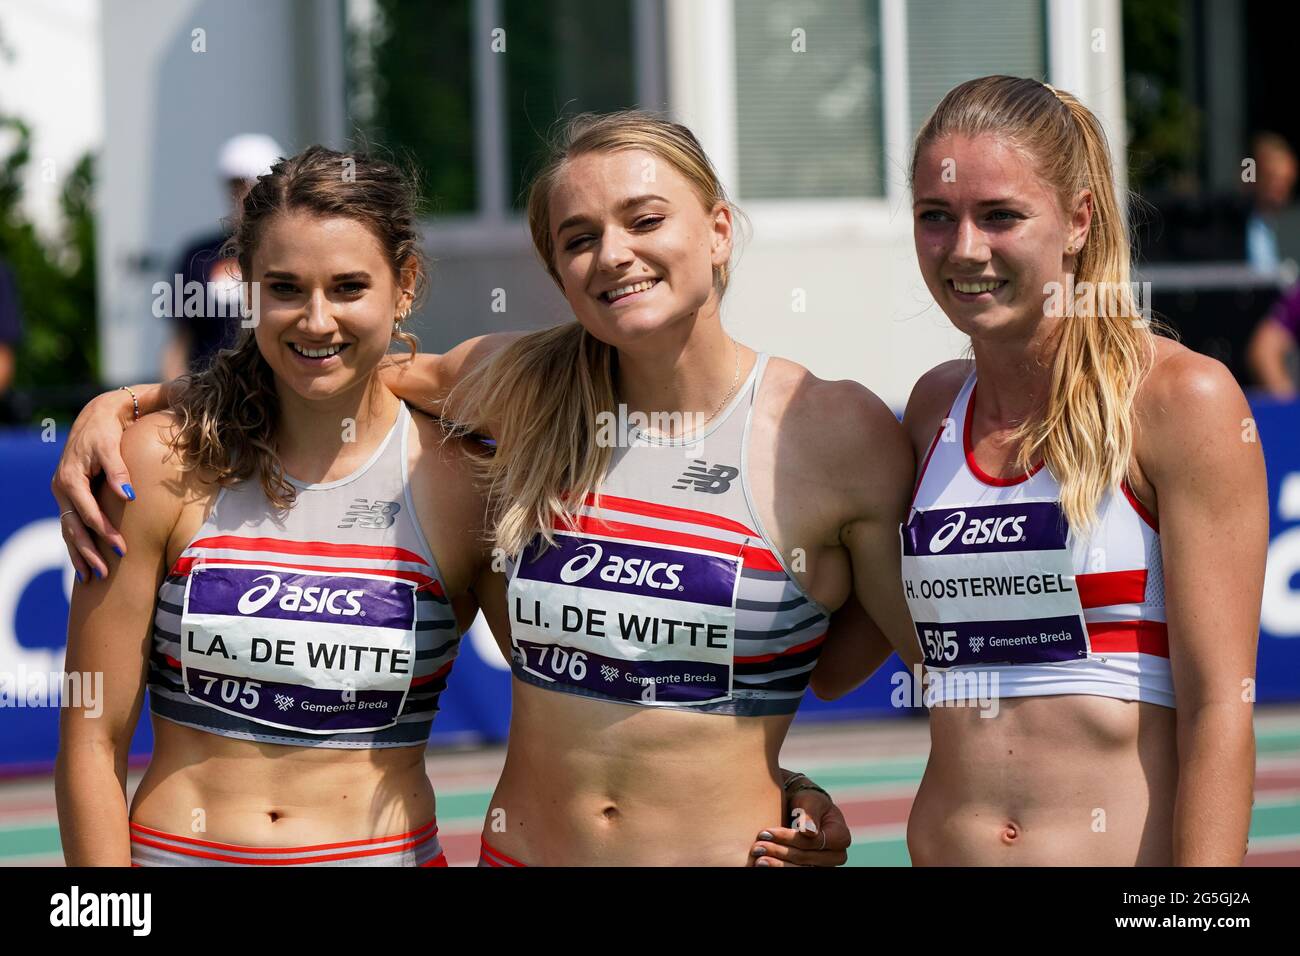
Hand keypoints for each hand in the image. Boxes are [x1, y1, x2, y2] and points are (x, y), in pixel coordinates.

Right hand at [51, 390, 135, 579]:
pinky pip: (71, 525)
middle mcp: (62, 489)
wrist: (97, 418)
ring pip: (68, 530)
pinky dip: (76, 544)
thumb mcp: (112, 447)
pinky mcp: (70, 496)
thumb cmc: (107, 432)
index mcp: (70, 479)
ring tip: (91, 578)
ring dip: (79, 554)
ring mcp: (63, 494)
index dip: (104, 532)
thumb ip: (119, 471)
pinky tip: (84, 563)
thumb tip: (129, 496)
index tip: (122, 549)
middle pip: (73, 528)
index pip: (88, 514)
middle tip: (104, 574)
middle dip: (88, 553)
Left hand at [750, 772, 850, 866]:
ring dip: (778, 865)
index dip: (789, 838)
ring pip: (800, 868)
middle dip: (780, 852)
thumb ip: (810, 814)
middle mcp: (836, 855)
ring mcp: (824, 864)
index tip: (767, 832)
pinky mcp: (811, 867)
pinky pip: (796, 870)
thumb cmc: (808, 801)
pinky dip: (779, 867)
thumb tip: (810, 833)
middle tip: (757, 846)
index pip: (814, 842)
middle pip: (806, 858)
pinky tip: (763, 863)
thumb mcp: (810, 801)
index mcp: (841, 836)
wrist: (802, 808)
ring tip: (758, 859)